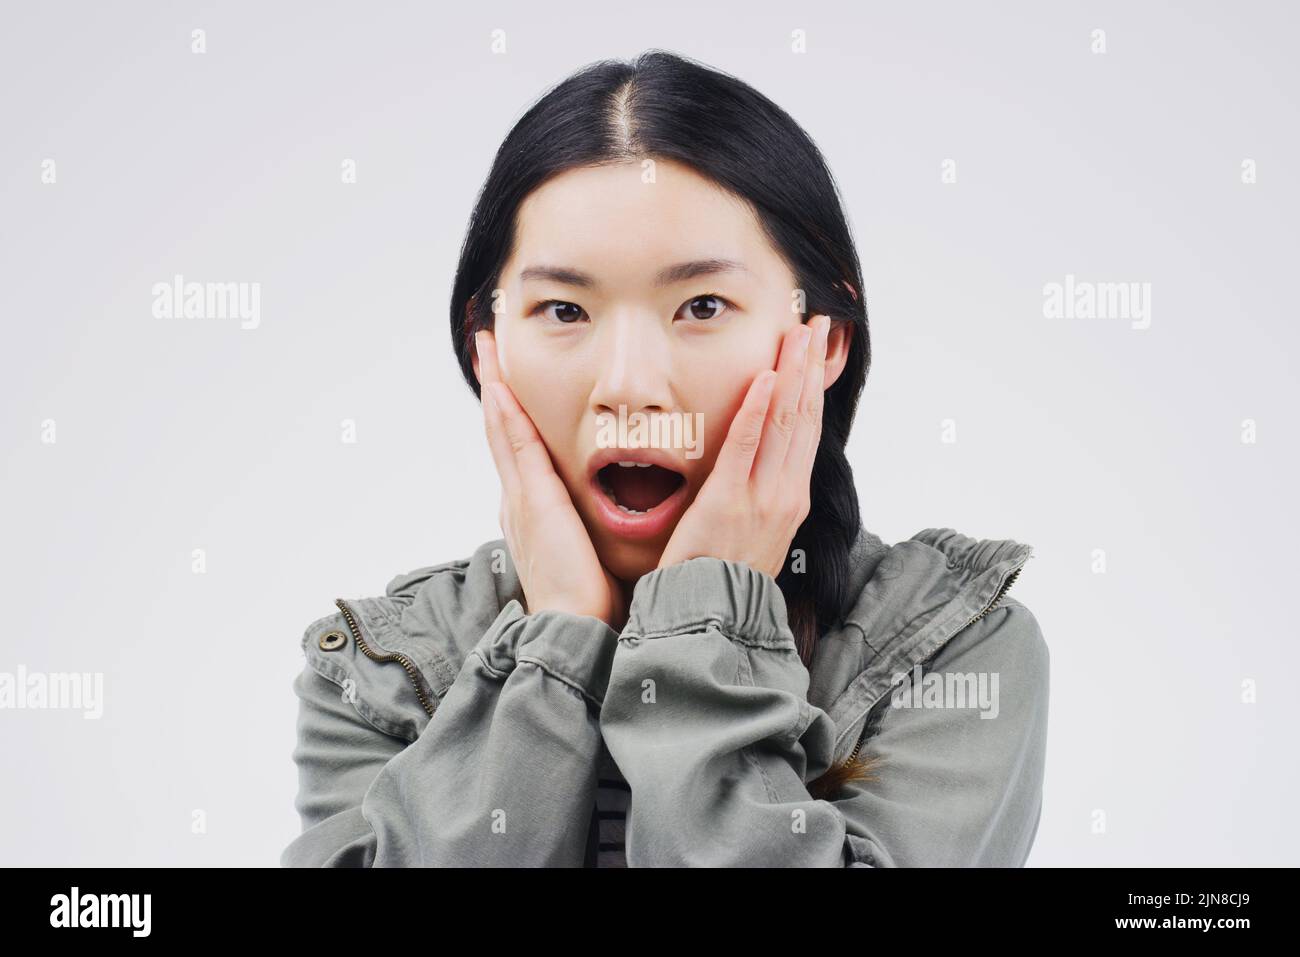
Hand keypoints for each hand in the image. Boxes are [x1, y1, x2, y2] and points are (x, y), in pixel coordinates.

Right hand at [476, 330, 627, 628]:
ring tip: (487, 349)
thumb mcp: (591, 554)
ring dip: (494, 387)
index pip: (520, 452)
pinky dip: (504, 412)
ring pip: (502, 430)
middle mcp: (519, 501)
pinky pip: (515, 446)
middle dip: (496, 388)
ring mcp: (519, 499)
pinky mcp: (530, 501)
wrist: (574, 631)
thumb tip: (616, 518)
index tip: (508, 382)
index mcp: (534, 513)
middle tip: (487, 348)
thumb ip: (596, 530)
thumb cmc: (589, 601)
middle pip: (502, 432)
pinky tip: (500, 384)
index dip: (511, 414)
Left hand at [657, 314, 830, 579]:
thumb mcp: (753, 534)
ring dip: (791, 373)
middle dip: (808, 367)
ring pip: (783, 424)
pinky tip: (765, 376)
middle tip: (813, 324)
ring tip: (796, 334)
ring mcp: (761, 498)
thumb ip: (760, 496)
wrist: (709, 619)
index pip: (806, 431)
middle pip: (802, 418)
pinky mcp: (729, 501)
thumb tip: (759, 465)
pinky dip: (757, 409)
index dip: (812, 387)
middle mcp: (785, 495)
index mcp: (790, 500)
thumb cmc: (722, 577)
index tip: (815, 350)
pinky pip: (746, 446)